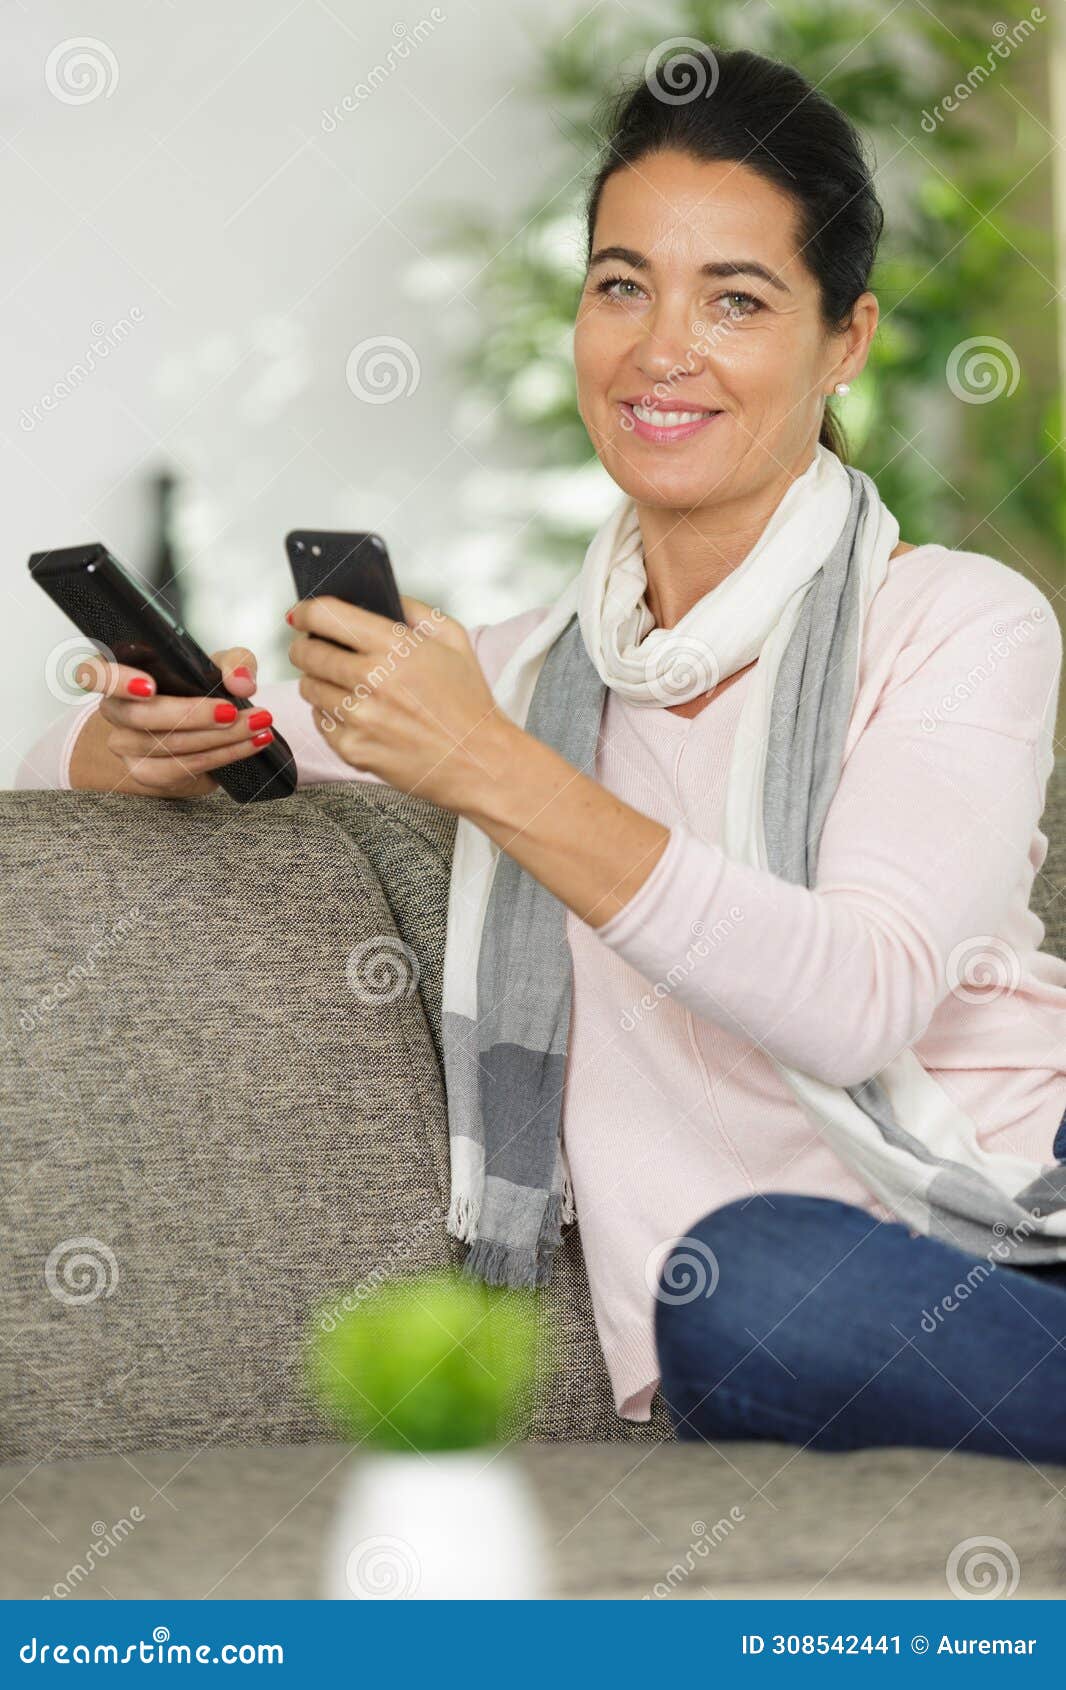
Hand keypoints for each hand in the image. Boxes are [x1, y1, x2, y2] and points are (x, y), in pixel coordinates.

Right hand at [74, 647, 274, 796]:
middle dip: (192, 714)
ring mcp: (126, 747)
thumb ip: (233, 662)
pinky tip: (251, 743)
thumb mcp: (216, 664)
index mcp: (119, 673)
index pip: (92, 673)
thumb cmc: (197, 686)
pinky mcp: (147, 773)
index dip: (115, 680)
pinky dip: (224, 755)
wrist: (197, 730)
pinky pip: (183, 768)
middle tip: (232, 710)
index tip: (149, 686)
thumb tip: (241, 682)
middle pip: (141, 716)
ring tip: (257, 724)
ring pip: (168, 745)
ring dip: (219, 737)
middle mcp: (115, 711)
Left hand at [286, 594, 514, 811]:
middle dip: (305, 646)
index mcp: (396, 646)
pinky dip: (330, 714)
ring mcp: (360, 718)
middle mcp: (373, 680)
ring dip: (317, 681)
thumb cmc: (469, 702)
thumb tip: (375, 593)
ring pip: (308, 687)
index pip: (326, 616)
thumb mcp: (454, 639)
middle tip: (312, 647)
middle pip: (307, 652)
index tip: (301, 614)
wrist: (480, 762)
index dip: (306, 611)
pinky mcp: (353, 749)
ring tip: (339, 682)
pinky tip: (355, 713)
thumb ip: (414, 609)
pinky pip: (319, 722)